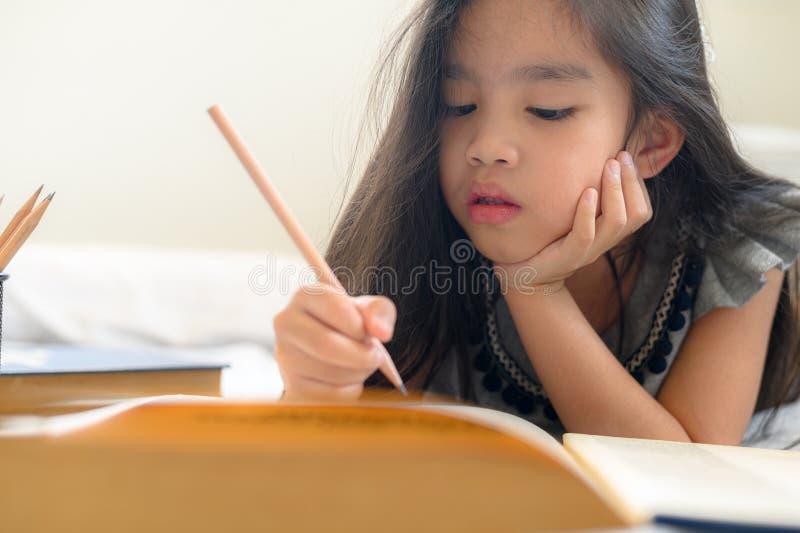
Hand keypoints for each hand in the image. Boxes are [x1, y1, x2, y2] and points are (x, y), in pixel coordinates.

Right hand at [272, 282, 396, 400]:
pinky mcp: (292, 385)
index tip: (368, 333)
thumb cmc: (349, 324)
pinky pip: (330, 394)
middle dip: (361, 354)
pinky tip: (349, 379)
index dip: (360, 325)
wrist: (328, 349)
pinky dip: (350, 390)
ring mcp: (285, 356)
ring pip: (330, 372)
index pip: (336, 309)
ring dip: (359, 373)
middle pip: (325, 344)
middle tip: (375, 357)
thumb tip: (382, 333)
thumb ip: (379, 311)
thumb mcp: (367, 310)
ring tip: (362, 365)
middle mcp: (286, 323)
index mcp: (306, 295)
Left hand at [493, 151, 652, 295]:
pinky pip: (585, 234)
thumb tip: (594, 160)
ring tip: (609, 166)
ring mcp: (588, 251)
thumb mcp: (573, 217)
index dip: (638, 184)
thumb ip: (588, 197)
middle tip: (620, 155)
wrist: (529, 277)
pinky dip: (588, 212)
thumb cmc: (550, 240)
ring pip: (616, 222)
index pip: (641, 210)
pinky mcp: (568, 256)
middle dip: (631, 181)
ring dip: (615, 190)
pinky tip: (587, 192)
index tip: (626, 156)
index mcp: (609, 232)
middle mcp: (604, 242)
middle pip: (636, 214)